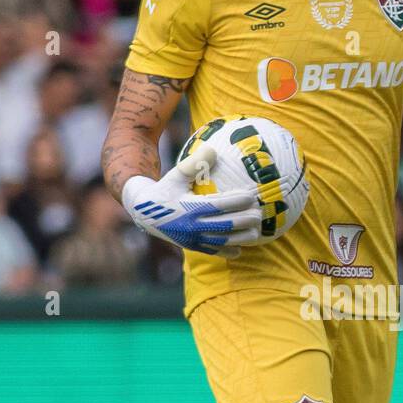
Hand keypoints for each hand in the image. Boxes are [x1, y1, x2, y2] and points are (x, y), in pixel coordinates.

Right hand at [122, 139, 261, 255]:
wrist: (143, 212)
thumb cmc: (165, 188)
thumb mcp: (176, 174)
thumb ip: (194, 163)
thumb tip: (213, 149)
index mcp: (189, 207)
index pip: (217, 205)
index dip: (235, 201)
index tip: (251, 196)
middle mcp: (191, 226)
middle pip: (224, 225)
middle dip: (244, 221)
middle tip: (259, 215)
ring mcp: (191, 238)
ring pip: (220, 241)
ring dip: (240, 239)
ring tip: (256, 233)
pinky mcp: (190, 246)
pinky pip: (211, 251)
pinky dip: (225, 252)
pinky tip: (239, 252)